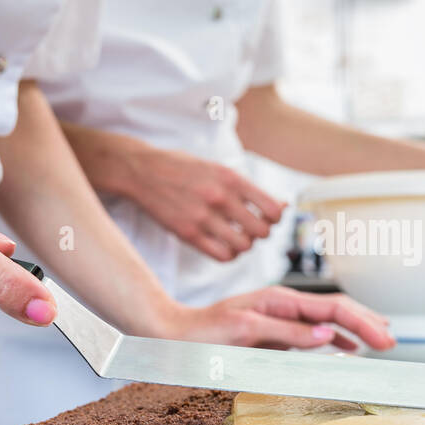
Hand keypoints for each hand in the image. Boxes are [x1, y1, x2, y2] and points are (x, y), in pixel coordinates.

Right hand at [64, 124, 285, 261]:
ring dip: (245, 245)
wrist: (141, 170)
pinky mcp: (187, 233)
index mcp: (231, 178)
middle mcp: (219, 198)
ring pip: (243, 246)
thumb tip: (283, 206)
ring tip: (237, 237)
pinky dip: (229, 255)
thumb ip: (249, 189)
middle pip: (261, 231)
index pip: (272, 209)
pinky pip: (221, 256)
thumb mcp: (219, 169)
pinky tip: (224, 246)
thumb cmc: (183, 168)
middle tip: (252, 229)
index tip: (267, 217)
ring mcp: (202, 217)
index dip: (275, 218)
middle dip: (261, 233)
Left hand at [157, 286, 394, 350]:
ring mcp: (281, 318)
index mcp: (280, 300)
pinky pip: (314, 333)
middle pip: (336, 309)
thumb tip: (327, 336)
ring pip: (328, 319)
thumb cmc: (204, 335)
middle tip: (392, 341)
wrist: (174, 336)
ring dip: (356, 328)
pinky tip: (349, 347)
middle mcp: (284, 305)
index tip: (384, 339)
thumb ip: (287, 333)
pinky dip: (336, 338)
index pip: (332, 309)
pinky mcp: (276, 333)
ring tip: (381, 339)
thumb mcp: (245, 332)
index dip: (362, 322)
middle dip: (367, 322)